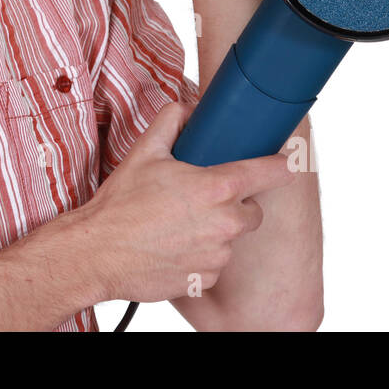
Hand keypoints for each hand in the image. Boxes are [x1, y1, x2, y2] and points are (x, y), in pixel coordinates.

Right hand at [74, 100, 296, 303]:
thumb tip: (188, 109)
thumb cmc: (120, 206)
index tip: (291, 162)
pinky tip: (173, 247)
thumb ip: (172, 121)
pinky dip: (200, 256)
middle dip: (235, 205)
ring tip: (178, 225)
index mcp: (216, 187)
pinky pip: (214, 264)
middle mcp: (224, 223)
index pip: (268, 173)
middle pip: (252, 212)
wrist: (97, 253)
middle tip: (202, 199)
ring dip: (214, 232)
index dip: (283, 164)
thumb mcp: (145, 151)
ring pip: (231, 239)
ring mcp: (217, 255)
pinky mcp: (206, 279)